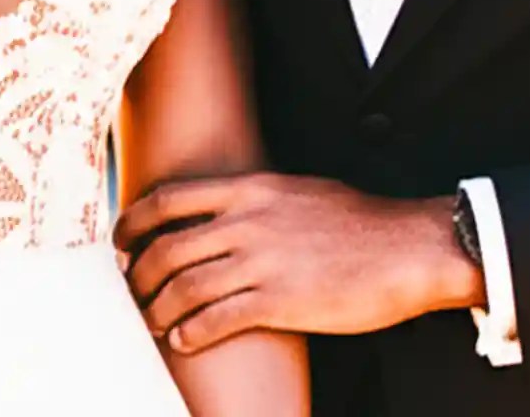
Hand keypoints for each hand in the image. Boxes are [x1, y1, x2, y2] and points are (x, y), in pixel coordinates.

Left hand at [114, 173, 484, 354]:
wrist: (408, 247)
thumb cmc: (358, 221)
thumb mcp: (298, 191)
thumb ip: (254, 200)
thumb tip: (219, 213)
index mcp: (250, 189)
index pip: (169, 200)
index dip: (133, 222)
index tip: (120, 241)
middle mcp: (247, 222)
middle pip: (165, 248)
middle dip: (137, 274)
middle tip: (132, 289)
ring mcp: (262, 262)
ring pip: (182, 288)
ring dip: (157, 310)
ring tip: (154, 321)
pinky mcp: (279, 302)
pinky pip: (215, 321)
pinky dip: (190, 333)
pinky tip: (185, 340)